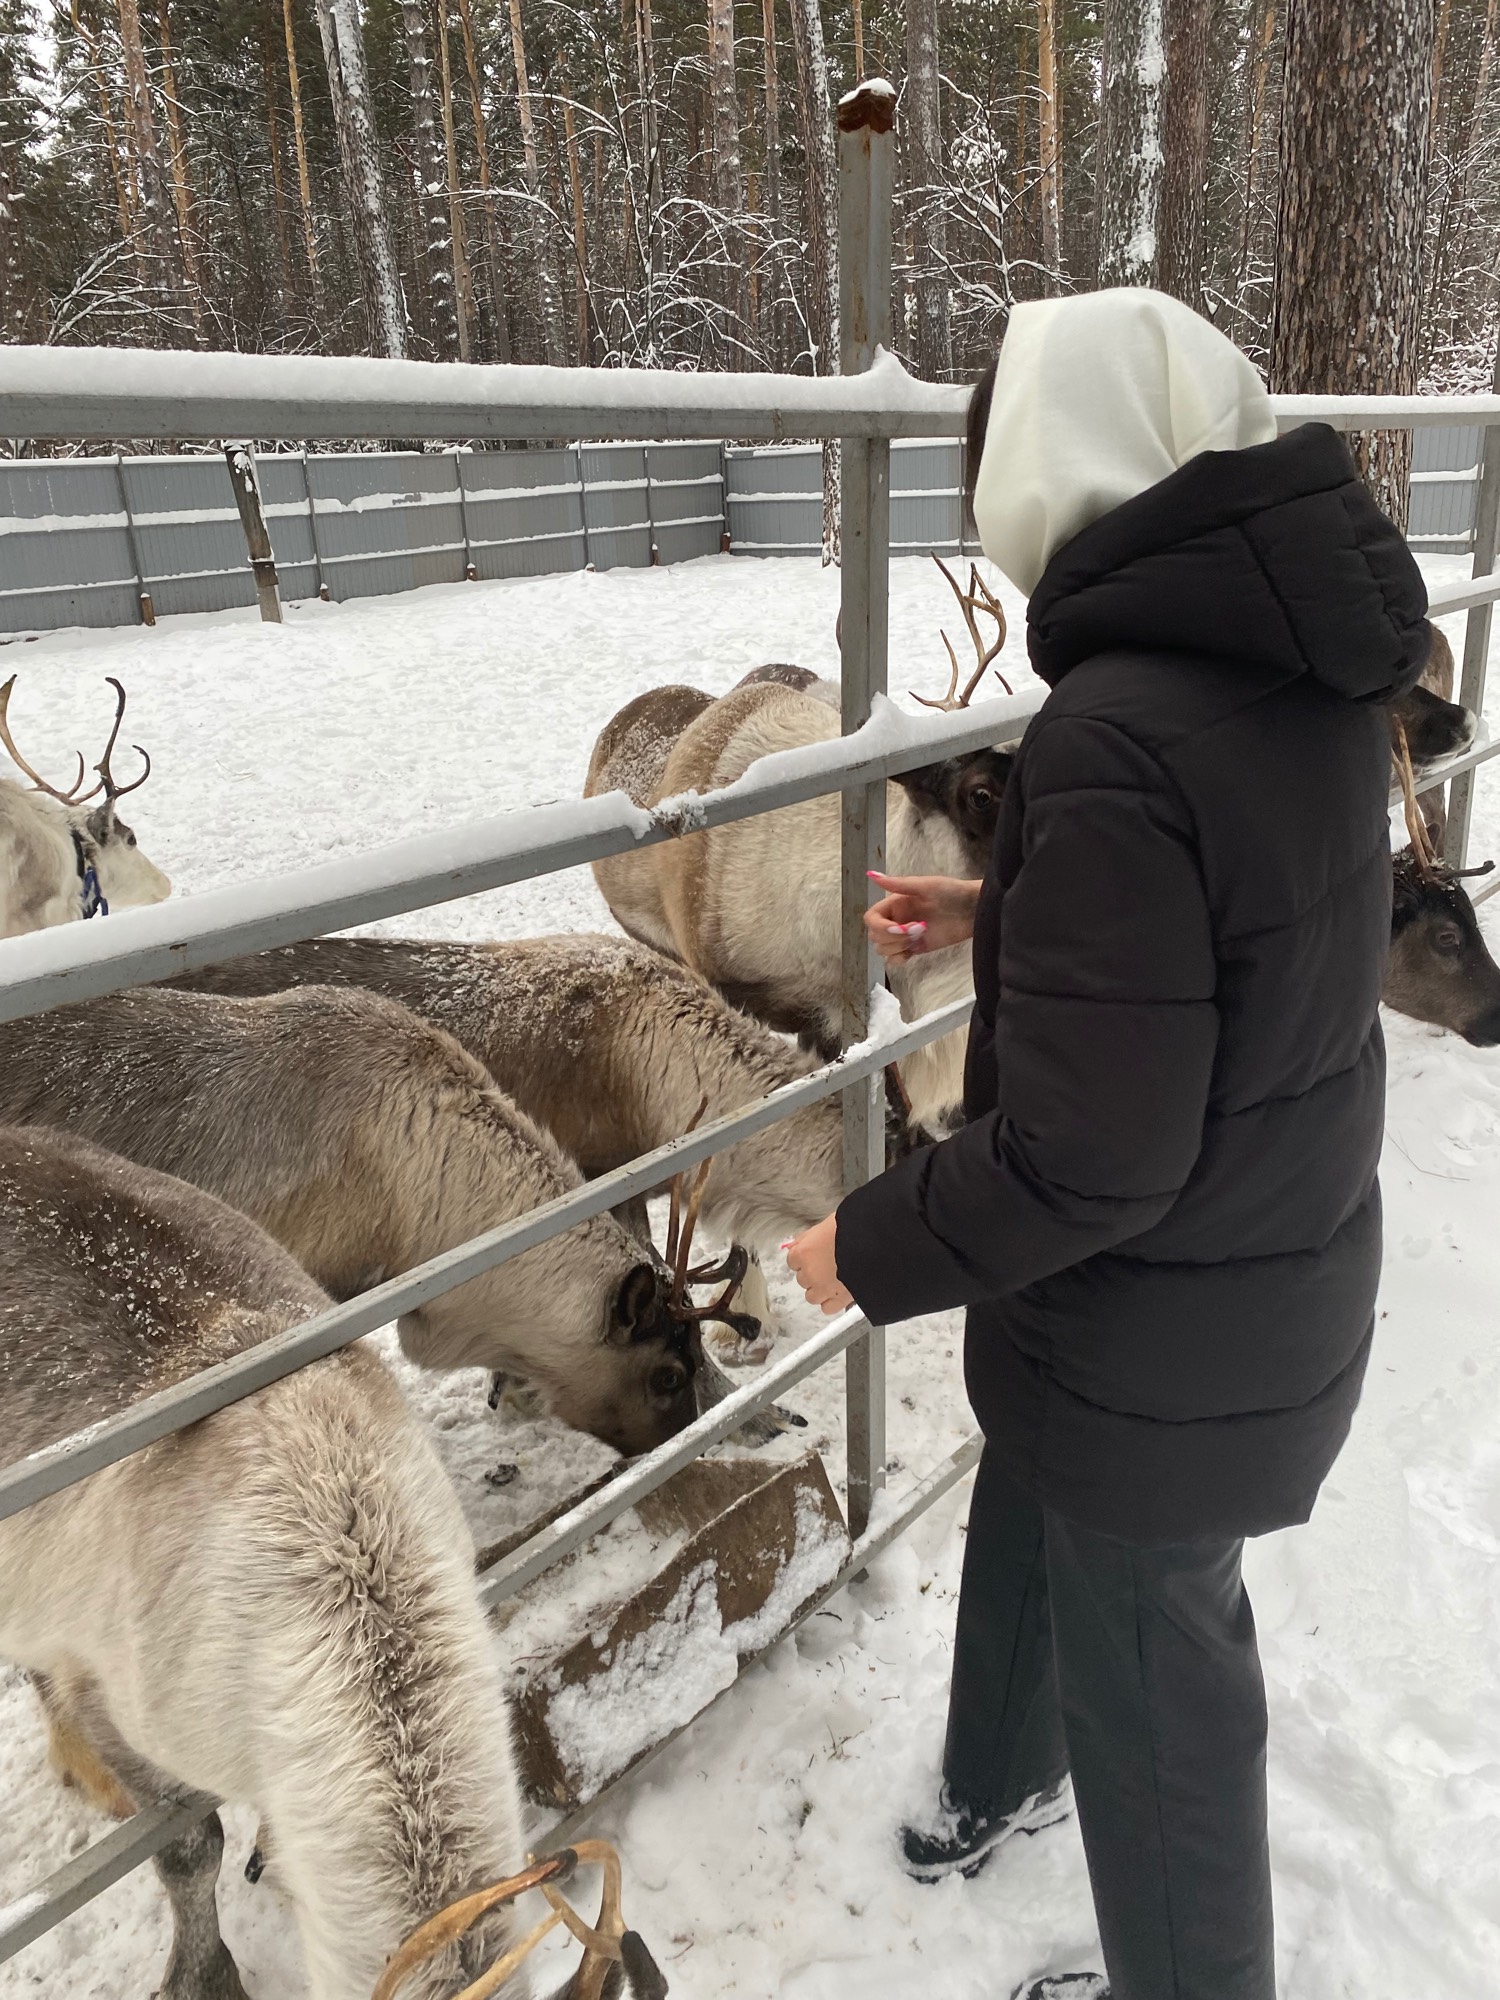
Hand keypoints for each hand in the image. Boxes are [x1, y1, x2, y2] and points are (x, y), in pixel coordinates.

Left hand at [784, 1215, 853, 1315]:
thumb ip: (809, 1237)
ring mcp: (823, 1289)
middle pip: (802, 1279)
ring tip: (834, 1279)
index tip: (814, 1255)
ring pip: (812, 1296)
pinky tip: (839, 1292)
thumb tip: (798, 1242)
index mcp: (804, 1252)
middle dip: (813, 1273)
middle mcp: (810, 1273)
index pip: (793, 1260)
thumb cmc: (855, 1230)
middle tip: (828, 1264)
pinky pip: (827, 1308)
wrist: (877, 1244)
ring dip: (820, 1289)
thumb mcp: (827, 1224)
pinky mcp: (839, 1301)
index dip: (805, 1257)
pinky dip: (832, 1302)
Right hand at [863, 871, 983, 963]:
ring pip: (883, 949)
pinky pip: (895, 959)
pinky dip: (898, 959)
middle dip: (892, 937)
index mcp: (895, 903)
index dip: (880, 926)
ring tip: (920, 935)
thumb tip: (872, 875)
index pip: (871, 919)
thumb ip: (898, 884)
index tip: (897, 928)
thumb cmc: (953, 892)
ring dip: (897, 947)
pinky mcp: (916, 948)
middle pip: (875, 936)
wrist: (975, 909)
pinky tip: (912, 950)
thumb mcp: (925, 885)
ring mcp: (906, 935)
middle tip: (918, 929)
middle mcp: (897, 919)